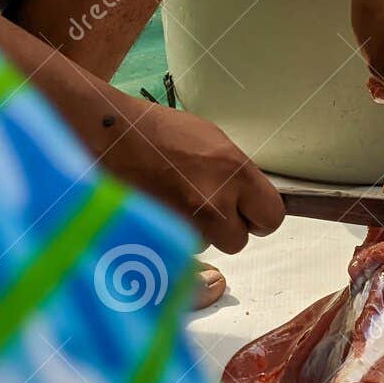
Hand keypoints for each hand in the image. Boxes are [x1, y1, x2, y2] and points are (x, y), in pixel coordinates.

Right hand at [95, 97, 283, 252]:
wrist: (111, 135)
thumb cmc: (159, 133)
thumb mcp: (214, 142)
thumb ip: (238, 175)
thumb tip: (252, 198)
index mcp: (235, 172)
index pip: (272, 216)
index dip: (260, 216)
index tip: (249, 211)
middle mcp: (214, 202)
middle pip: (239, 241)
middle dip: (227, 229)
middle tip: (208, 208)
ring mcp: (186, 223)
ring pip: (207, 246)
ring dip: (197, 232)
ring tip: (176, 201)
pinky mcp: (161, 237)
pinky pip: (180, 250)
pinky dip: (173, 236)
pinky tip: (161, 210)